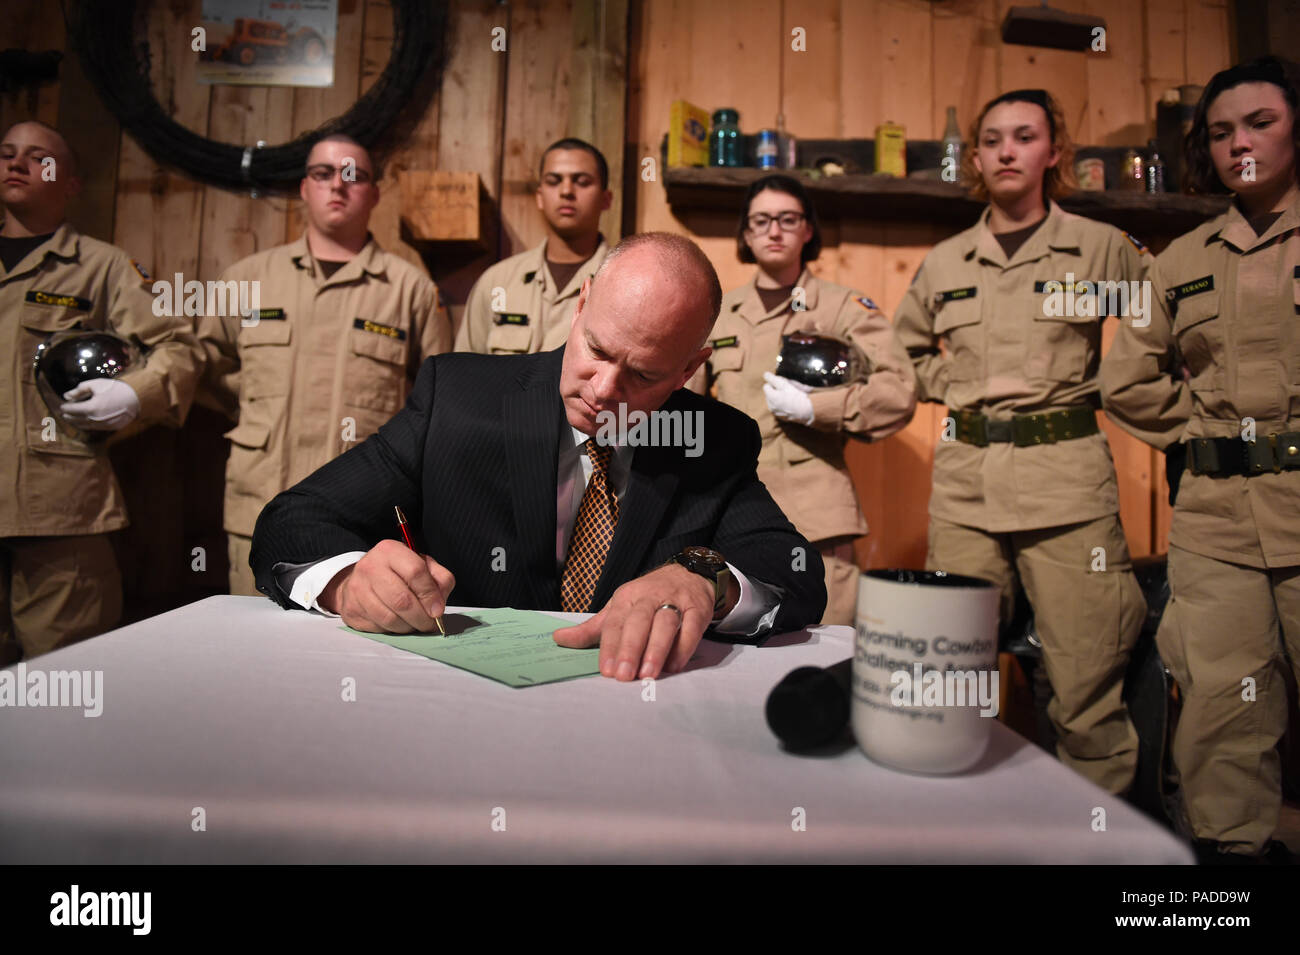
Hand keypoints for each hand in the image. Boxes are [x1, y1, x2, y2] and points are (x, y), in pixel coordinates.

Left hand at [59, 378, 140, 430]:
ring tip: (72, 419)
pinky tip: (86, 421)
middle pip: (76, 420)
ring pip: (84, 426)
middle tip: (64, 414)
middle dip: (69, 416)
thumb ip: (79, 390)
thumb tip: (66, 396)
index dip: (65, 408)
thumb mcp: (96, 384)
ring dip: (76, 422)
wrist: (137, 398)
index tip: (62, 406)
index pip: (71, 410)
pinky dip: (87, 425)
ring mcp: (103, 425)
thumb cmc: (116, 389)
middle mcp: (95, 419)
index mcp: (90, 408)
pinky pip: (94, 428)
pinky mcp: (110, 428)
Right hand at [318, 539, 454, 633]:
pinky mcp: (351, 609)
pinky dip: (393, 630)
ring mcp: (357, 588)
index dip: (430, 595)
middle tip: (429, 624)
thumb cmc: (397, 572)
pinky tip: (398, 624)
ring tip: (415, 624)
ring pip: (390, 618)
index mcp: (390, 551)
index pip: (415, 572)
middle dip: (421, 617)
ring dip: (408, 627)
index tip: (438, 610)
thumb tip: (438, 605)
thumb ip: (438, 578)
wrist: (362, 580)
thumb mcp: (421, 565)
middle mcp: (370, 566)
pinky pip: (378, 627)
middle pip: (402, 600)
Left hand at [552, 564, 714, 680]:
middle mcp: (649, 597)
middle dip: (630, 649)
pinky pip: (691, 627)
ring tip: (648, 674)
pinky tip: (674, 665)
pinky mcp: (697, 609)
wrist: (688, 574)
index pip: (615, 623)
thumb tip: (559, 638)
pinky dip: (683, 647)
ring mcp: (675, 602)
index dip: (610, 647)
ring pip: (665, 624)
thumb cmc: (648, 597)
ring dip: (656, 649)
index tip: (605, 670)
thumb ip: (592, 628)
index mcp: (626, 598)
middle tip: (624, 675)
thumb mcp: (618, 607)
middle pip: (639, 622)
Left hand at [762, 371, 814, 424]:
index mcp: (771, 397)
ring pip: (773, 401)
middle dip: (776, 390)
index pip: (766, 386)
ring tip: (789, 397)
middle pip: (769, 394)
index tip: (782, 384)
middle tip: (787, 390)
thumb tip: (765, 374)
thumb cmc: (796, 396)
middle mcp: (771, 406)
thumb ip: (773, 379)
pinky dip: (782, 405)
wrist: (807, 411)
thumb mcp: (785, 385)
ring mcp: (775, 412)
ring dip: (778, 397)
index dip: (774, 383)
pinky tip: (790, 404)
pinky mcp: (781, 417)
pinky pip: (778, 408)